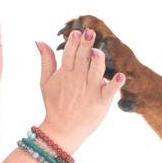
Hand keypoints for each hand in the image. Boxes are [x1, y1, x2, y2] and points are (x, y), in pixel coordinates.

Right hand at [33, 26, 125, 152]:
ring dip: (97, 61)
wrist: (62, 130)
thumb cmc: (54, 104)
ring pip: (95, 72)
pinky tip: (121, 76)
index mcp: (65, 73)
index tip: (77, 32)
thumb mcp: (45, 82)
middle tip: (89, 32)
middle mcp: (78, 80)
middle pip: (83, 59)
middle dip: (86, 45)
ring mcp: (90, 91)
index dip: (73, 42)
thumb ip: (46, 61)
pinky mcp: (101, 102)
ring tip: (98, 52)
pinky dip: (115, 84)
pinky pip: (110, 91)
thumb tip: (40, 41)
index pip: (69, 54)